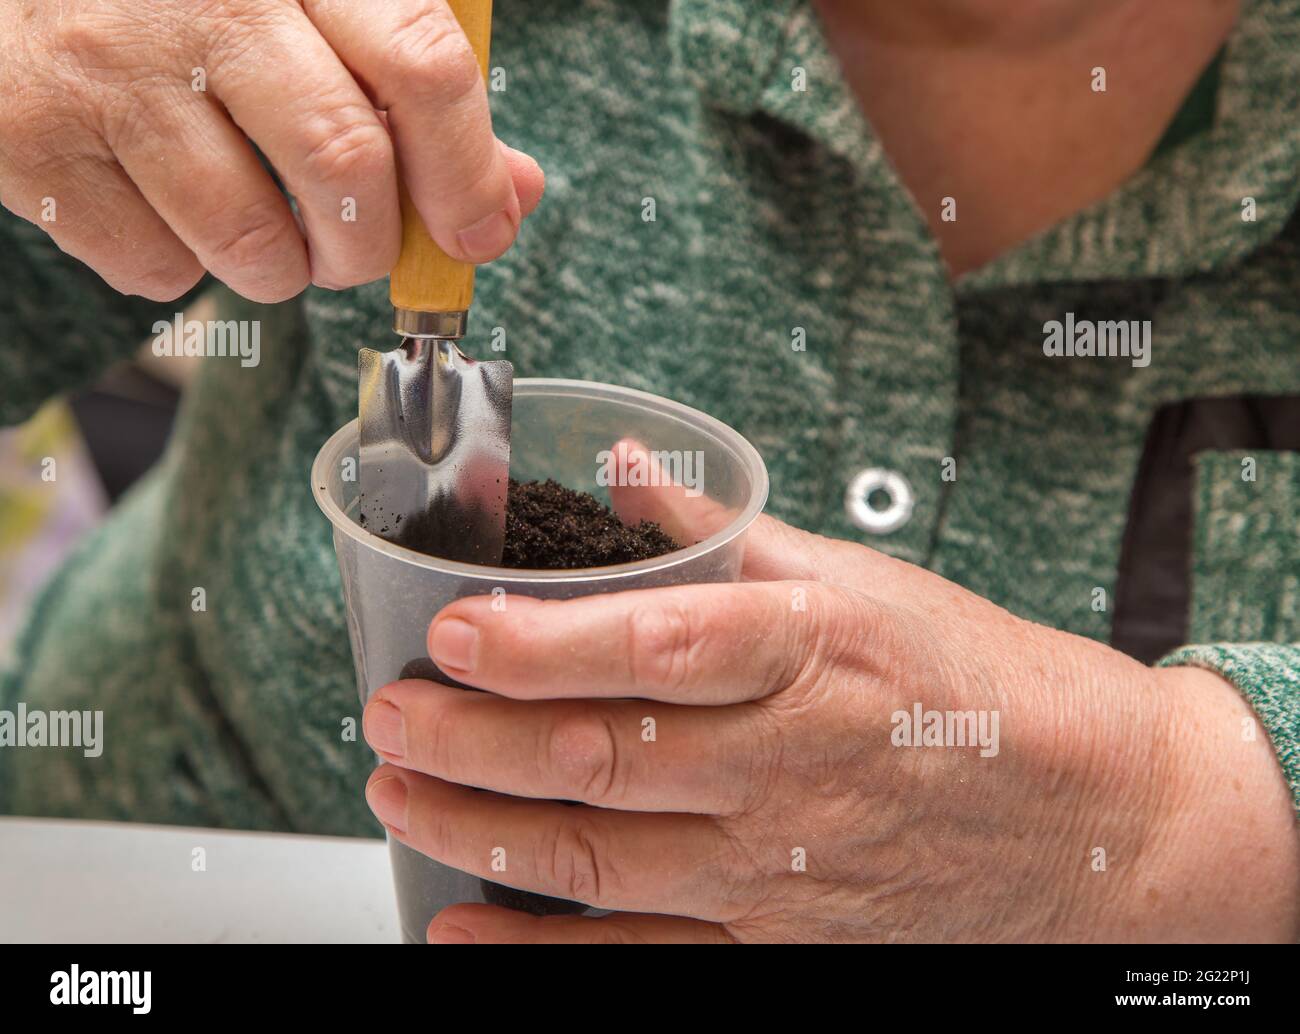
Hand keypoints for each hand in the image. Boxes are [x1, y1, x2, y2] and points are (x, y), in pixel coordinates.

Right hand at [0, 0, 542, 299]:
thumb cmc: (186, 5)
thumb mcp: (309, 11)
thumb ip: (414, 92)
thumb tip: (511, 194)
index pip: (423, 65)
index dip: (467, 173)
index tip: (477, 232)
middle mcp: (205, 2)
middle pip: (349, 168)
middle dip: (369, 244)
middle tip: (350, 244)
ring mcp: (112, 73)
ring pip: (254, 243)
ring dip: (279, 269)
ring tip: (254, 222)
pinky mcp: (36, 144)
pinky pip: (159, 269)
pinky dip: (182, 267)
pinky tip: (162, 204)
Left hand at [363, 514, 1299, 942]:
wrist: (1091, 817)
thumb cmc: (974, 683)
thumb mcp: (864, 582)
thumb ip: (729, 530)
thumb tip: (625, 469)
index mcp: (814, 653)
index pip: (656, 644)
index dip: (539, 642)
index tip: (452, 629)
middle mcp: (792, 767)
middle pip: (603, 757)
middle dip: (473, 739)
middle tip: (391, 715)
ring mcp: (783, 869)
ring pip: (602, 859)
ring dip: (482, 831)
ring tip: (401, 794)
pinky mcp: (781, 941)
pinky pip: (644, 956)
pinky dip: (542, 951)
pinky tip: (465, 927)